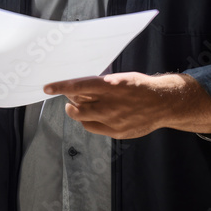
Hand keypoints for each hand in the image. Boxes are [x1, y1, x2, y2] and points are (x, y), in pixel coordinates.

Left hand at [43, 72, 210, 138]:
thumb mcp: (120, 78)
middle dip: (69, 99)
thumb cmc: (139, 86)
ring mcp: (113, 120)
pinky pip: (92, 128)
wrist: (163, 103)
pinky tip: (90, 115)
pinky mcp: (117, 132)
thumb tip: (78, 87)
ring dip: (75, 110)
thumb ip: (100, 84)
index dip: (61, 87)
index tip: (47, 87)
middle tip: (69, 95)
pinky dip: (87, 121)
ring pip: (82, 117)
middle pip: (77, 104)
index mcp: (111, 85)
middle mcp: (110, 104)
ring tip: (76, 106)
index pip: (79, 86)